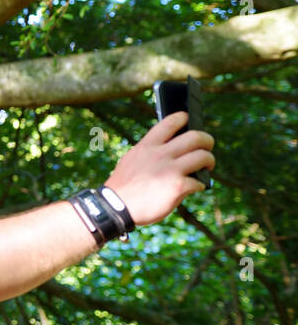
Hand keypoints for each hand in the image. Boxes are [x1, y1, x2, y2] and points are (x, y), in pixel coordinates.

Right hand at [104, 111, 214, 226]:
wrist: (116, 207)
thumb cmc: (125, 186)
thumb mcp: (132, 160)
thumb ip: (149, 152)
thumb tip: (169, 148)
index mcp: (147, 146)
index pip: (170, 123)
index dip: (183, 117)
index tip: (188, 119)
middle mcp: (160, 154)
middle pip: (195, 137)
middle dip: (207, 141)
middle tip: (207, 147)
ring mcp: (170, 170)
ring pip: (203, 157)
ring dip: (209, 162)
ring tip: (206, 167)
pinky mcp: (178, 186)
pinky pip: (199, 182)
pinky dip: (200, 185)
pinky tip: (194, 188)